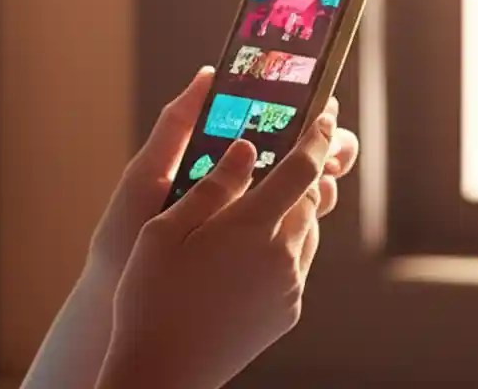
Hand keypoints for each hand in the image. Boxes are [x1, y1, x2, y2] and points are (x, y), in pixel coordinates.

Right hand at [85, 67, 358, 287]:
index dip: (317, 136)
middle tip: (296, 146)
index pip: (301, 168)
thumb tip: (245, 149)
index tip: (325, 114)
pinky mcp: (286, 311)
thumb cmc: (151, 294)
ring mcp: (288, 286)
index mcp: (251, 227)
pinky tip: (252, 246)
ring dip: (294, 208)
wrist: (163, 368)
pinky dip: (284, 243)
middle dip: (306, 170)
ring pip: (306, 232)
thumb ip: (212, 186)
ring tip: (266, 197)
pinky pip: (296, 264)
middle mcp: (281, 255)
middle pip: (310, 198)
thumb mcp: (167, 229)